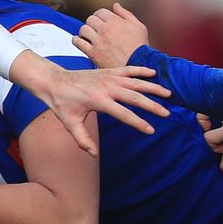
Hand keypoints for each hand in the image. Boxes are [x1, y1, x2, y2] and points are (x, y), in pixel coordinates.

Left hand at [40, 65, 169, 155]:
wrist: (54, 81)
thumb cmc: (62, 104)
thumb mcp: (70, 123)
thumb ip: (82, 139)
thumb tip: (93, 154)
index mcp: (99, 101)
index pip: (124, 114)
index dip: (138, 123)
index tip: (151, 130)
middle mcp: (106, 87)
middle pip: (135, 97)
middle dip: (152, 106)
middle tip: (166, 114)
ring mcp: (108, 77)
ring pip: (135, 82)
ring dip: (153, 87)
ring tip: (168, 94)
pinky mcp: (107, 71)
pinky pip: (128, 69)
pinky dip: (141, 70)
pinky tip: (153, 74)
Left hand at [73, 3, 151, 68]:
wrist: (138, 65)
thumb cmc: (140, 47)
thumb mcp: (139, 26)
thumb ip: (126, 14)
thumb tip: (115, 5)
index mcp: (115, 21)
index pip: (100, 12)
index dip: (100, 16)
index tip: (101, 21)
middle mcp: (105, 29)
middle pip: (91, 19)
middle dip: (93, 23)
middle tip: (96, 29)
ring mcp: (98, 41)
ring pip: (83, 29)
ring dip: (85, 31)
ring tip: (89, 35)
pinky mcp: (93, 53)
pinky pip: (78, 43)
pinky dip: (76, 40)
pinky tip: (80, 41)